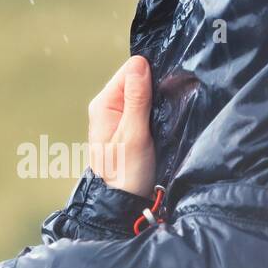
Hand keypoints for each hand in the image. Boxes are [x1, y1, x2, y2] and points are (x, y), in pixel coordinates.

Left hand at [87, 55, 155, 197]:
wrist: (121, 203)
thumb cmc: (125, 173)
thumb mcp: (134, 134)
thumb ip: (137, 98)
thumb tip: (139, 63)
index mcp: (104, 104)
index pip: (130, 70)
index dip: (150, 76)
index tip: (163, 93)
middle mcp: (108, 106)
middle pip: (137, 80)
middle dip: (154, 89)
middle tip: (164, 110)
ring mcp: (118, 117)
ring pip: (143, 95)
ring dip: (156, 102)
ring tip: (162, 120)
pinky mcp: (129, 127)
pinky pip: (144, 109)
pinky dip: (155, 113)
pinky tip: (160, 124)